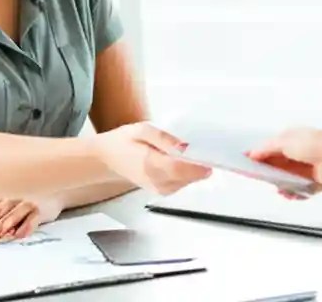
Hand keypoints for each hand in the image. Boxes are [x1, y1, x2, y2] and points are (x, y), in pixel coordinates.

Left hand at [0, 197, 62, 246]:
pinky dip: (25, 227)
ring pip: (10, 217)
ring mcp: (26, 202)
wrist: (55, 189)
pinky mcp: (41, 210)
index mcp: (0, 195)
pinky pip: (32, 219)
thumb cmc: (26, 199)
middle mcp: (11, 197)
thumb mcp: (7, 202)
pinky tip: (18, 236)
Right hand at [94, 122, 211, 194]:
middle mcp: (155, 180)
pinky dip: (186, 173)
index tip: (213, 155)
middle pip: (188, 177)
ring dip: (193, 168)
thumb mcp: (142, 130)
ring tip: (187, 153)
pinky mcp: (162, 191)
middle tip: (205, 149)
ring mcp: (159, 188)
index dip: (198, 163)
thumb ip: (163, 138)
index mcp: (149, 164)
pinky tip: (180, 161)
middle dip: (199, 163)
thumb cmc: (124, 142)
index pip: (180, 168)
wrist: (108, 160)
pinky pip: (183, 183)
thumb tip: (183, 146)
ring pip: (188, 181)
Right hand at [248, 128, 321, 197]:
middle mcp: (303, 152)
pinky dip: (296, 192)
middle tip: (261, 177)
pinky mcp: (318, 180)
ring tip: (279, 188)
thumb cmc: (316, 144)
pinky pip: (303, 188)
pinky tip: (290, 194)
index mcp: (295, 138)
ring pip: (291, 178)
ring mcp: (311, 166)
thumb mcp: (285, 141)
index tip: (249, 162)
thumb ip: (268, 147)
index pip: (273, 147)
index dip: (261, 154)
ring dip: (283, 184)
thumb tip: (255, 151)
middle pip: (281, 164)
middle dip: (271, 172)